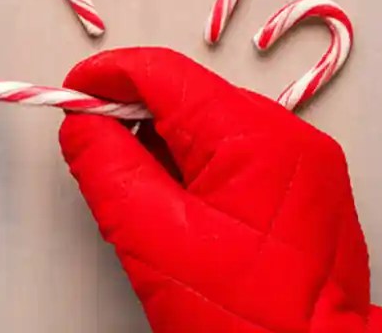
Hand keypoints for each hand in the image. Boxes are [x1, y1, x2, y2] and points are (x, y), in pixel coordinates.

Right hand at [59, 47, 381, 332]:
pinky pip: (240, 153)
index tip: (72, 91)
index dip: (108, 75)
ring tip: (138, 195)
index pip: (164, 73)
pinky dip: (198, 165)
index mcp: (253, 137)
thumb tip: (81, 124)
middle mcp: (289, 135)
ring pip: (213, 124)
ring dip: (165, 144)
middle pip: (190, 95)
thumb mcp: (153, 240)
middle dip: (134, 114)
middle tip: (94, 150)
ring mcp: (306, 161)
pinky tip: (177, 207)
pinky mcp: (309, 188)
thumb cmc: (249, 320)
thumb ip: (106, 168)